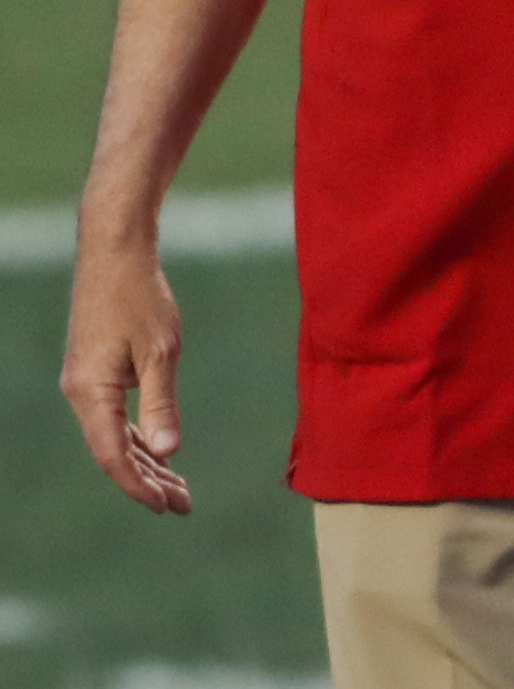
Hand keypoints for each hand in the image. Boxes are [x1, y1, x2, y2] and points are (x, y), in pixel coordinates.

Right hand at [63, 238, 194, 513]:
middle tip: (184, 507)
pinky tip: (161, 454)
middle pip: (114, 452)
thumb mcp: (160, 352)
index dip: (139, 486)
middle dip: (149, 482)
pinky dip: (138, 437)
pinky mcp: (95, 373)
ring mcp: (86, 384)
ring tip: (179, 489)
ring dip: (146, 463)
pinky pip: (115, 418)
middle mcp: (81, 394)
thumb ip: (161, 404)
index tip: (168, 506)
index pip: (113, 456)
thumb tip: (168, 452)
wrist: (115, 255)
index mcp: (91, 393)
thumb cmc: (140, 298)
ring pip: (114, 437)